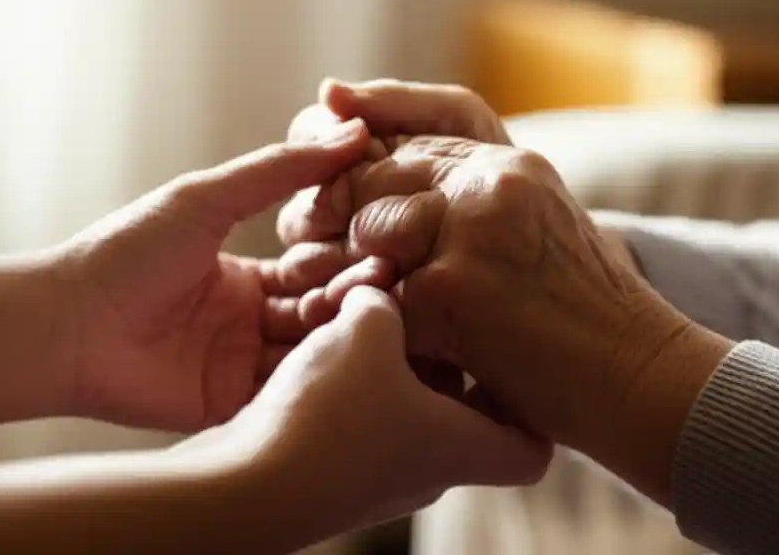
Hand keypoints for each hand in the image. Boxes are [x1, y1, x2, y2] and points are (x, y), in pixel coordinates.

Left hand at [54, 119, 386, 430]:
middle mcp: (249, 322)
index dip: (348, 256)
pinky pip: (290, 395)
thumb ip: (280, 169)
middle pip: (322, 311)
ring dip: (343, 332)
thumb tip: (352, 130)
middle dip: (355, 295)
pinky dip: (322, 378)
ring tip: (374, 313)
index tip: (385, 240)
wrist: (68, 324)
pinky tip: (352, 360)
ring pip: (313, 352)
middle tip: (386, 278)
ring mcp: (242, 366)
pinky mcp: (232, 406)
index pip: (316, 267)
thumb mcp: (208, 198)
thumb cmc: (127, 252)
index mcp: (243, 276)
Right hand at [188, 285, 550, 546]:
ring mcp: (376, 475)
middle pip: (462, 410)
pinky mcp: (327, 470)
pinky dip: (344, 376)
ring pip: (401, 404)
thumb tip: (378, 292)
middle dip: (443, 352)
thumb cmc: (327, 415)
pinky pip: (353, 414)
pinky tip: (315, 340)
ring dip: (383, 358)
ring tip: (357, 312)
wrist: (244, 485)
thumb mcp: (368, 329)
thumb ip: (386, 297)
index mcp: (463, 447)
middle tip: (425, 306)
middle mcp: (427, 469)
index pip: (534, 446)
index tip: (513, 355)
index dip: (533, 403)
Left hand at [323, 135, 731, 503]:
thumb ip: (467, 207)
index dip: (352, 175)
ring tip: (345, 311)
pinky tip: (383, 354)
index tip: (325, 212)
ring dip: (351, 276)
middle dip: (333, 217)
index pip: (401, 143)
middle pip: (372, 177)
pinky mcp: (454, 286)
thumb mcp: (534, 237)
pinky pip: (377, 297)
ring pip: (367, 232)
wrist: (640, 377)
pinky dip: (371, 330)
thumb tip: (374, 212)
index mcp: (507, 164)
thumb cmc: (582, 324)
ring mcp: (473, 228)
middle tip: (310, 257)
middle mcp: (491, 180)